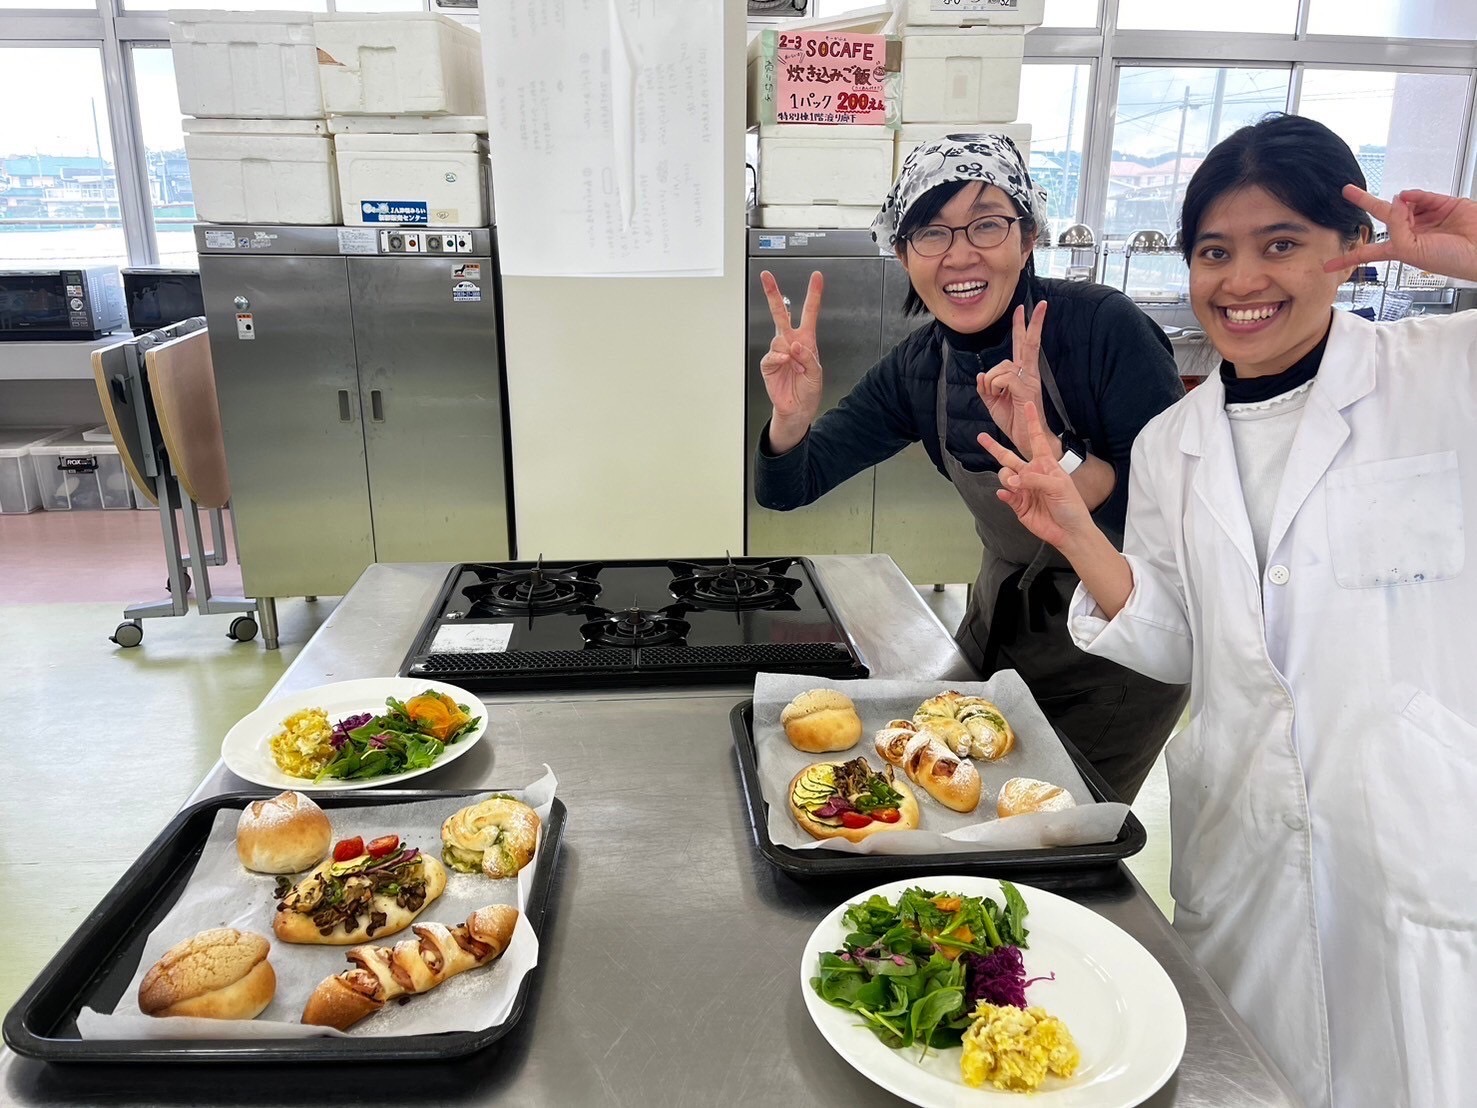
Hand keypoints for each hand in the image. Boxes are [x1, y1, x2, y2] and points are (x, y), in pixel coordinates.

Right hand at [759, 270, 824, 445]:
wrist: (797, 408)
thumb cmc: (809, 389)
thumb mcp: (816, 373)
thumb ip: (807, 357)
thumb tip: (794, 345)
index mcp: (806, 340)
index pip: (809, 312)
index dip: (813, 294)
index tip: (816, 277)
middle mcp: (791, 342)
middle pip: (780, 313)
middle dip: (773, 294)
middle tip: (766, 276)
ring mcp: (779, 352)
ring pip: (779, 338)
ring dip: (791, 353)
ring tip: (797, 368)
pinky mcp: (769, 364)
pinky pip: (772, 355)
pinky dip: (780, 358)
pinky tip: (786, 363)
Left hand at [975, 301, 1058, 461]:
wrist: (1026, 438)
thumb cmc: (1013, 420)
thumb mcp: (992, 402)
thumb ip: (985, 387)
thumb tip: (981, 374)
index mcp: (1020, 374)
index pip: (1021, 346)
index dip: (1021, 327)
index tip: (1023, 309)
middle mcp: (1027, 374)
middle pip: (1028, 343)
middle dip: (1030, 323)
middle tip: (1040, 304)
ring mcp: (1028, 381)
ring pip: (1002, 366)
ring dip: (991, 381)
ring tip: (996, 395)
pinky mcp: (1025, 390)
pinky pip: (1003, 378)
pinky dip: (994, 387)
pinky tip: (999, 396)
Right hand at [978, 402, 1094, 550]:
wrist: (1069, 531)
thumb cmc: (1071, 505)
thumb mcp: (1058, 486)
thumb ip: (1033, 480)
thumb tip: (1011, 481)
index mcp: (1045, 464)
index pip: (1036, 439)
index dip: (1031, 422)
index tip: (1027, 405)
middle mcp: (1032, 474)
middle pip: (1008, 457)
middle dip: (994, 447)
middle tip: (981, 437)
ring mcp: (1023, 489)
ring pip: (1005, 476)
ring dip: (1006, 478)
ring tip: (1015, 486)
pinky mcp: (1018, 505)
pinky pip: (1005, 495)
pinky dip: (1004, 494)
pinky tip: (1007, 495)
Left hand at [1325, 185, 1476, 282]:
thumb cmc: (1450, 260)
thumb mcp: (1411, 251)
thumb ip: (1397, 228)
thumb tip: (1396, 200)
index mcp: (1399, 250)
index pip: (1367, 254)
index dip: (1347, 259)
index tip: (1327, 265)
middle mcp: (1409, 232)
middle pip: (1382, 215)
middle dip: (1365, 202)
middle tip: (1347, 191)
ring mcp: (1425, 217)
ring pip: (1402, 203)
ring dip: (1400, 204)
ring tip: (1406, 210)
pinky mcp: (1440, 203)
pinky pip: (1420, 195)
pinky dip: (1414, 196)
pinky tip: (1410, 198)